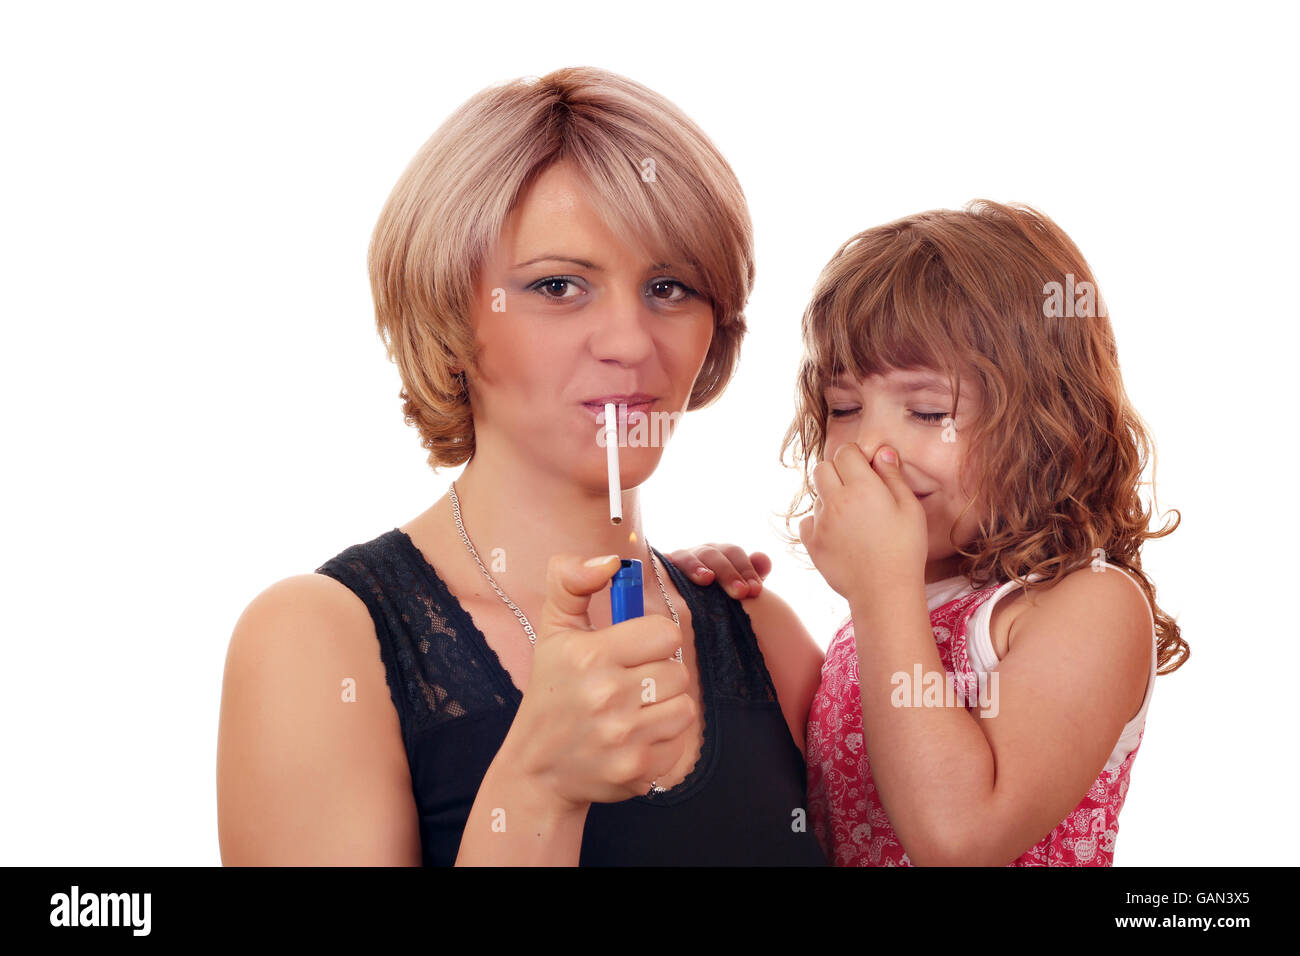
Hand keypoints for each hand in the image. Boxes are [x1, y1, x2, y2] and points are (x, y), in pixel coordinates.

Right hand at [501, 554, 698, 809]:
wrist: (537, 769)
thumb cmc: (552, 691)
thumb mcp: (553, 630)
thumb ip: (571, 581)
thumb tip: (611, 561)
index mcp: (589, 655)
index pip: (666, 633)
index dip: (652, 639)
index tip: (631, 650)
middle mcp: (606, 696)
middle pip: (678, 671)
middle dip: (658, 675)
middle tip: (628, 684)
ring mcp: (622, 737)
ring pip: (685, 707)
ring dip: (664, 707)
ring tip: (633, 711)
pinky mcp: (636, 770)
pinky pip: (679, 742)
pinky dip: (662, 741)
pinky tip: (633, 739)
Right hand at [665, 543, 770, 598]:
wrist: (687, 604)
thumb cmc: (720, 596)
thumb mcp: (739, 586)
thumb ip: (753, 573)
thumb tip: (763, 559)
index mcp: (723, 554)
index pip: (735, 555)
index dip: (746, 570)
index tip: (755, 590)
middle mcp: (703, 552)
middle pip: (716, 555)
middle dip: (729, 573)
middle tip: (741, 592)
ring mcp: (683, 558)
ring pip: (691, 557)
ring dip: (699, 568)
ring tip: (707, 579)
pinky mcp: (665, 568)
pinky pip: (668, 564)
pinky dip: (674, 570)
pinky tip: (676, 578)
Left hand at [798, 444, 927, 599]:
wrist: (885, 591)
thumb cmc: (905, 549)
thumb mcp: (910, 508)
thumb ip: (893, 476)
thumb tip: (882, 452)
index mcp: (862, 487)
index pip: (845, 452)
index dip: (856, 456)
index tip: (867, 469)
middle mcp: (836, 500)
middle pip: (823, 468)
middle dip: (838, 471)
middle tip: (857, 489)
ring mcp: (821, 522)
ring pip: (816, 495)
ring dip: (830, 498)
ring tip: (853, 518)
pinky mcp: (812, 543)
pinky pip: (807, 521)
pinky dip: (818, 522)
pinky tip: (838, 533)